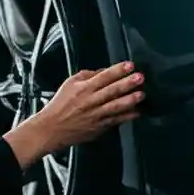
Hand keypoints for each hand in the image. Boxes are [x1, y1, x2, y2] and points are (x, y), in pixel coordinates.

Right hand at [3, 61, 144, 169]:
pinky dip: (127, 117)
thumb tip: (104, 71)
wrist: (51, 129)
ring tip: (141, 95)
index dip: (117, 70)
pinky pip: (115, 121)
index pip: (103, 77)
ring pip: (115, 107)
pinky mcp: (98, 128)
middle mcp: (90, 101)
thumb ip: (87, 76)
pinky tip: (137, 112)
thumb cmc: (60, 104)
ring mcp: (95, 116)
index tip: (130, 65)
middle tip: (140, 78)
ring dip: (130, 100)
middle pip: (111, 91)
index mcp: (83, 88)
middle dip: (127, 84)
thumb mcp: (69, 84)